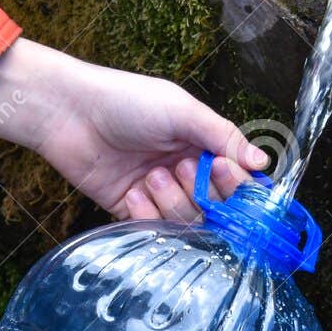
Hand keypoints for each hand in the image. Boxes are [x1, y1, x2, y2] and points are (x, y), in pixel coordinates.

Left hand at [0, 38, 269, 219]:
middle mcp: (184, 171)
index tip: (224, 171)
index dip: (235, 182)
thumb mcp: (182, 111)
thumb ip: (223, 137)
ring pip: (185, 220)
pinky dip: (145, 213)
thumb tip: (262, 163)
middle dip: (200, 191)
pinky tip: (132, 192)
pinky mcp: (130, 210)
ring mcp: (158, 192)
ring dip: (170, 200)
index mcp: (201, 144)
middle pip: (214, 205)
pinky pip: (153, 229)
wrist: (69, 114)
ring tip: (149, 174)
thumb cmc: (126, 101)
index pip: (236, 177)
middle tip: (180, 166)